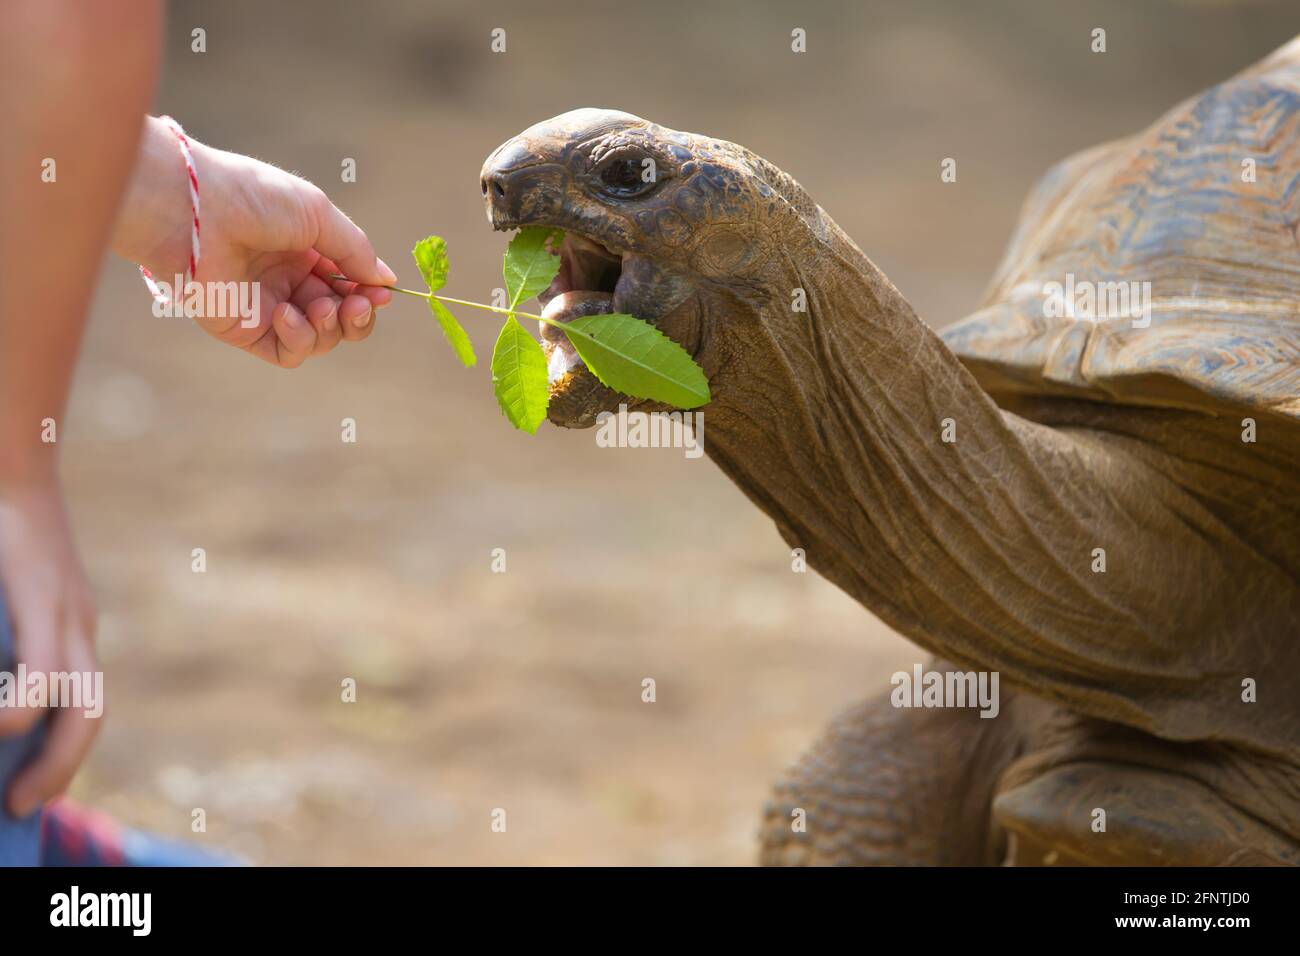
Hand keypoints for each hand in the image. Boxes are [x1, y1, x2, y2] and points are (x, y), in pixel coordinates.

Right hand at [0, 471, 100, 817]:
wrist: (9, 464)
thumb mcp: (4, 598)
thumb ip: (6, 643)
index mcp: (68, 626)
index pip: (82, 702)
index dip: (65, 753)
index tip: (36, 792)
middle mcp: (78, 624)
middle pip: (91, 715)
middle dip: (62, 771)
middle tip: (25, 809)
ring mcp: (65, 611)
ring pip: (81, 702)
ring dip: (56, 757)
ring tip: (17, 797)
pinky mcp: (44, 594)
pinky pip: (47, 663)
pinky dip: (30, 703)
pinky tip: (8, 726)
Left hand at [113, 116, 396, 367]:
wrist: (194, 211)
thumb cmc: (253, 199)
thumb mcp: (317, 215)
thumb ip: (354, 250)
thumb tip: (386, 280)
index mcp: (306, 250)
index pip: (350, 284)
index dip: (370, 293)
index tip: (383, 294)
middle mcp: (289, 280)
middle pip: (341, 317)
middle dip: (358, 316)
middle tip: (357, 305)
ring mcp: (268, 307)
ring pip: (320, 339)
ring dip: (331, 327)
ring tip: (321, 306)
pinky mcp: (245, 331)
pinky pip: (288, 353)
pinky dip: (299, 340)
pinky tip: (287, 315)